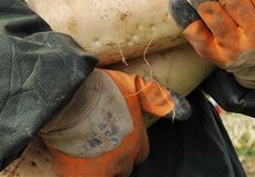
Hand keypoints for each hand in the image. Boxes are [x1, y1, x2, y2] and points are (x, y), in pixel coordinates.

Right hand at [41, 68, 190, 176]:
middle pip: (124, 167)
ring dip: (97, 168)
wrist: (70, 97)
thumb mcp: (134, 85)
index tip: (117, 138)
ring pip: (106, 175)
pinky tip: (72, 165)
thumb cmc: (102, 89)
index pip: (141, 153)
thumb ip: (156, 98)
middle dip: (114, 159)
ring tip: (84, 156)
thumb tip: (183, 110)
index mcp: (137, 139)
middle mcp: (124, 158)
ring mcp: (104, 169)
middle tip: (99, 146)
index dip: (130, 146)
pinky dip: (79, 173)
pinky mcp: (81, 176)